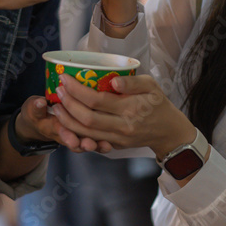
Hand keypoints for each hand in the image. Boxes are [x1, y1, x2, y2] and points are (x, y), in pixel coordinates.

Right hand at [15, 95, 110, 153]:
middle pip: (76, 142)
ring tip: (105, 146)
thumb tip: (40, 102)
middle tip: (91, 144)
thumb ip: (35, 107)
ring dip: (96, 145)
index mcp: (52, 127)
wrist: (39, 122)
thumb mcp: (32, 109)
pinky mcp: (84, 133)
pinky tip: (111, 143)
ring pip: (86, 143)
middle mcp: (65, 134)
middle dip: (84, 143)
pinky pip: (94, 141)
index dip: (67, 136)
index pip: (60, 132)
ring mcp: (75, 135)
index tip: (73, 139)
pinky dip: (102, 143)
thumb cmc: (37, 113)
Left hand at [50, 73, 195, 158]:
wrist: (168, 132)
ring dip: (67, 120)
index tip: (65, 78)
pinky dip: (76, 132)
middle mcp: (122, 127)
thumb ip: (133, 82)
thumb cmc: (159, 104)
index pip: (97, 100)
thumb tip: (114, 81)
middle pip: (87, 119)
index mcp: (130, 109)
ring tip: (57, 106)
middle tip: (58, 90)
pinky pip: (91, 141)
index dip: (77, 90)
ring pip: (85, 133)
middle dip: (68, 104)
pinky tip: (67, 121)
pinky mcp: (114, 146)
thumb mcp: (151, 86)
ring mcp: (117, 139)